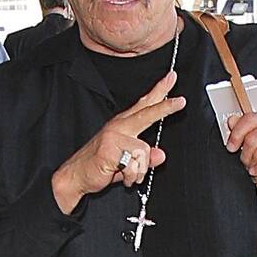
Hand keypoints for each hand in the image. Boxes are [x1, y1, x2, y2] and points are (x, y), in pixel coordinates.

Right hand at [52, 70, 185, 213]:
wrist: (76, 176)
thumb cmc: (99, 166)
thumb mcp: (127, 162)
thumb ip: (145, 158)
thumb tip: (161, 155)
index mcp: (123, 125)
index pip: (144, 104)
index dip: (159, 91)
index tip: (172, 79)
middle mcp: (119, 127)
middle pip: (146, 113)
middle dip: (165, 107)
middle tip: (181, 102)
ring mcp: (113, 136)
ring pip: (143, 151)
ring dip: (139, 170)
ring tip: (129, 174)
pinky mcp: (110, 149)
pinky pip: (134, 164)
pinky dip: (132, 176)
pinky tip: (123, 177)